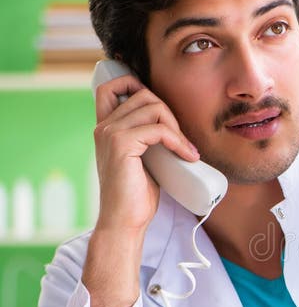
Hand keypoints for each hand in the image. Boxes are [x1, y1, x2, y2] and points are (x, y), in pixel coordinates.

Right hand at [93, 71, 198, 235]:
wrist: (124, 222)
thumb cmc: (135, 196)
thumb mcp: (143, 159)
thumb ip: (148, 139)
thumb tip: (174, 126)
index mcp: (105, 127)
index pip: (112, 86)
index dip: (136, 84)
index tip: (161, 111)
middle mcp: (104, 126)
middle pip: (143, 94)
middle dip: (169, 113)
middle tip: (181, 141)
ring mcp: (110, 133)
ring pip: (153, 107)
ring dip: (177, 127)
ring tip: (186, 150)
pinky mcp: (121, 144)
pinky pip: (159, 129)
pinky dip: (178, 141)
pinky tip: (187, 156)